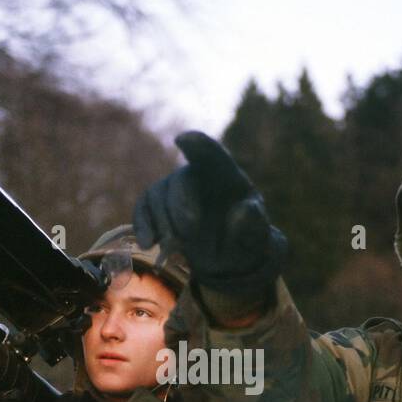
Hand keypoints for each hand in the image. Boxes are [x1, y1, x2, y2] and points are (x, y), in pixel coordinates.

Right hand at [133, 131, 286, 294]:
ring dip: (163, 223)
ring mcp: (174, 192)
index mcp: (226, 176)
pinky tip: (147, 244)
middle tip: (189, 233)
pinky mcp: (157, 210)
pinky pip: (143, 209)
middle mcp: (197, 177)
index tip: (182, 140)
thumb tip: (242, 210)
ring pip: (156, 195)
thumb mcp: (258, 237)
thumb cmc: (246, 242)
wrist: (229, 261)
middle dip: (180, 206)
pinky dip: (142, 225)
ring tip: (176, 248)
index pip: (212, 153)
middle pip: (180, 180)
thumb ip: (254, 224)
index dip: (197, 144)